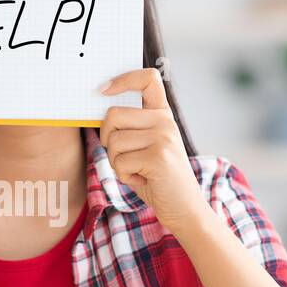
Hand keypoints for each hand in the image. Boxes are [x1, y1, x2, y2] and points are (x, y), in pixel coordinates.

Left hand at [99, 68, 206, 233]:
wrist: (184, 208)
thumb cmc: (157, 178)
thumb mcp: (146, 146)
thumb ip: (131, 127)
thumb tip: (102, 112)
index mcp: (162, 114)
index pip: (147, 79)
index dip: (122, 79)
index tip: (102, 90)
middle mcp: (165, 121)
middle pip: (113, 115)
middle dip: (107, 140)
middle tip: (123, 156)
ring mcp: (163, 137)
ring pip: (113, 141)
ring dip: (116, 162)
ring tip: (137, 170)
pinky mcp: (158, 157)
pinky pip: (120, 161)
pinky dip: (124, 175)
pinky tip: (142, 179)